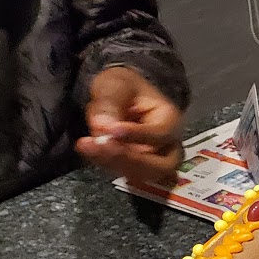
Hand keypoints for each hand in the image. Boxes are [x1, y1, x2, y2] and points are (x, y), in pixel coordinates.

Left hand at [76, 65, 184, 185]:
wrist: (120, 97)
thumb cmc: (123, 87)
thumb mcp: (116, 84)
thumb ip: (111, 102)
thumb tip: (105, 126)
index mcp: (170, 120)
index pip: (161, 134)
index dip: (138, 135)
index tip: (112, 130)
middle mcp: (169, 146)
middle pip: (160, 166)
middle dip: (129, 160)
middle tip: (102, 146)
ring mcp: (154, 161)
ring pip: (142, 174)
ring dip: (113, 163)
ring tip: (88, 146)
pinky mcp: (136, 168)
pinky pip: (125, 173)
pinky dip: (105, 164)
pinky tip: (88, 149)